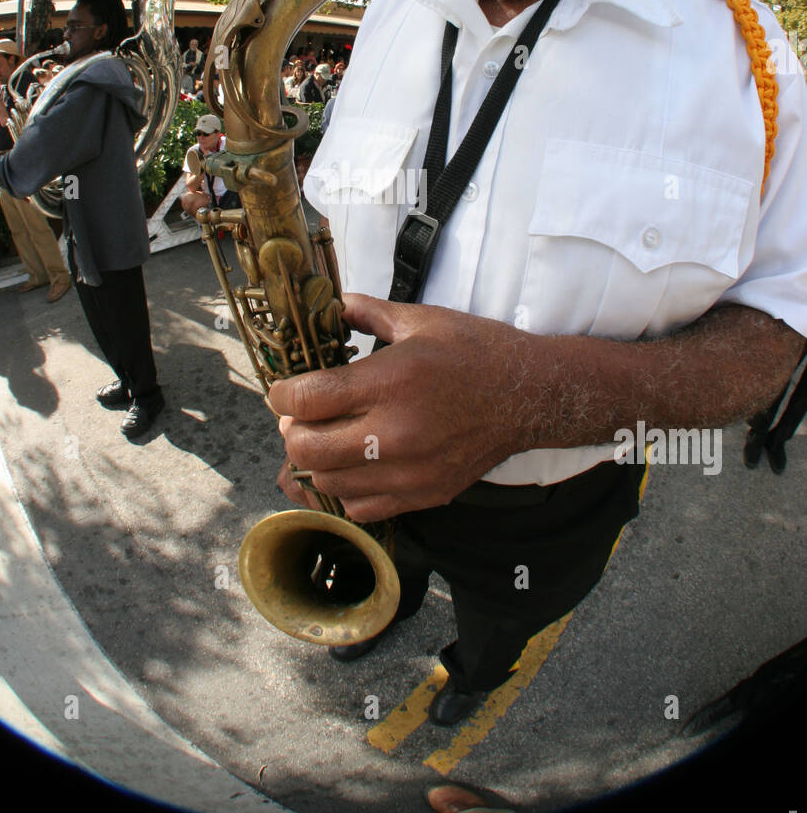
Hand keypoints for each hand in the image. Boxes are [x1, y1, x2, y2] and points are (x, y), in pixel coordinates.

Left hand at [268, 293, 543, 522]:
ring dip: (315, 462)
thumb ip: (368, 313)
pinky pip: (361, 508)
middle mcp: (395, 431)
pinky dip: (345, 491)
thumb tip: (331, 304)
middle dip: (291, 430)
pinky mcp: (423, 494)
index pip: (308, 399)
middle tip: (298, 417)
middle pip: (308, 448)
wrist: (530, 395)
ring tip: (322, 441)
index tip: (283, 389)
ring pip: (329, 482)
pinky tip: (351, 468)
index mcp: (391, 381)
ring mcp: (409, 470)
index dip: (282, 394)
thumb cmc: (476, 352)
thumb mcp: (421, 319)